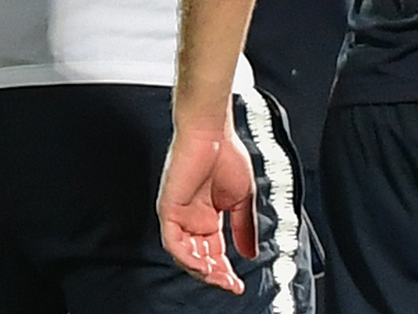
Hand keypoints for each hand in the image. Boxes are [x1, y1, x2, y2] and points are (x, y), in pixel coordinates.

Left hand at [158, 121, 258, 294]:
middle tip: (231, 285)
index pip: (212, 252)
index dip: (225, 270)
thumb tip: (250, 255)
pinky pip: (172, 242)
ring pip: (184, 255)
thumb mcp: (242, 201)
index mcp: (206, 216)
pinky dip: (187, 258)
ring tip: (220, 279)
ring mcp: (177, 213)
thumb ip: (244, 229)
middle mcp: (190, 217)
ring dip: (202, 271)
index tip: (238, 284)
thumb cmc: (225, 155)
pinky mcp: (168, 208)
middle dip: (215, 275)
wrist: (212, 133)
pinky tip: (204, 266)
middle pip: (198, 257)